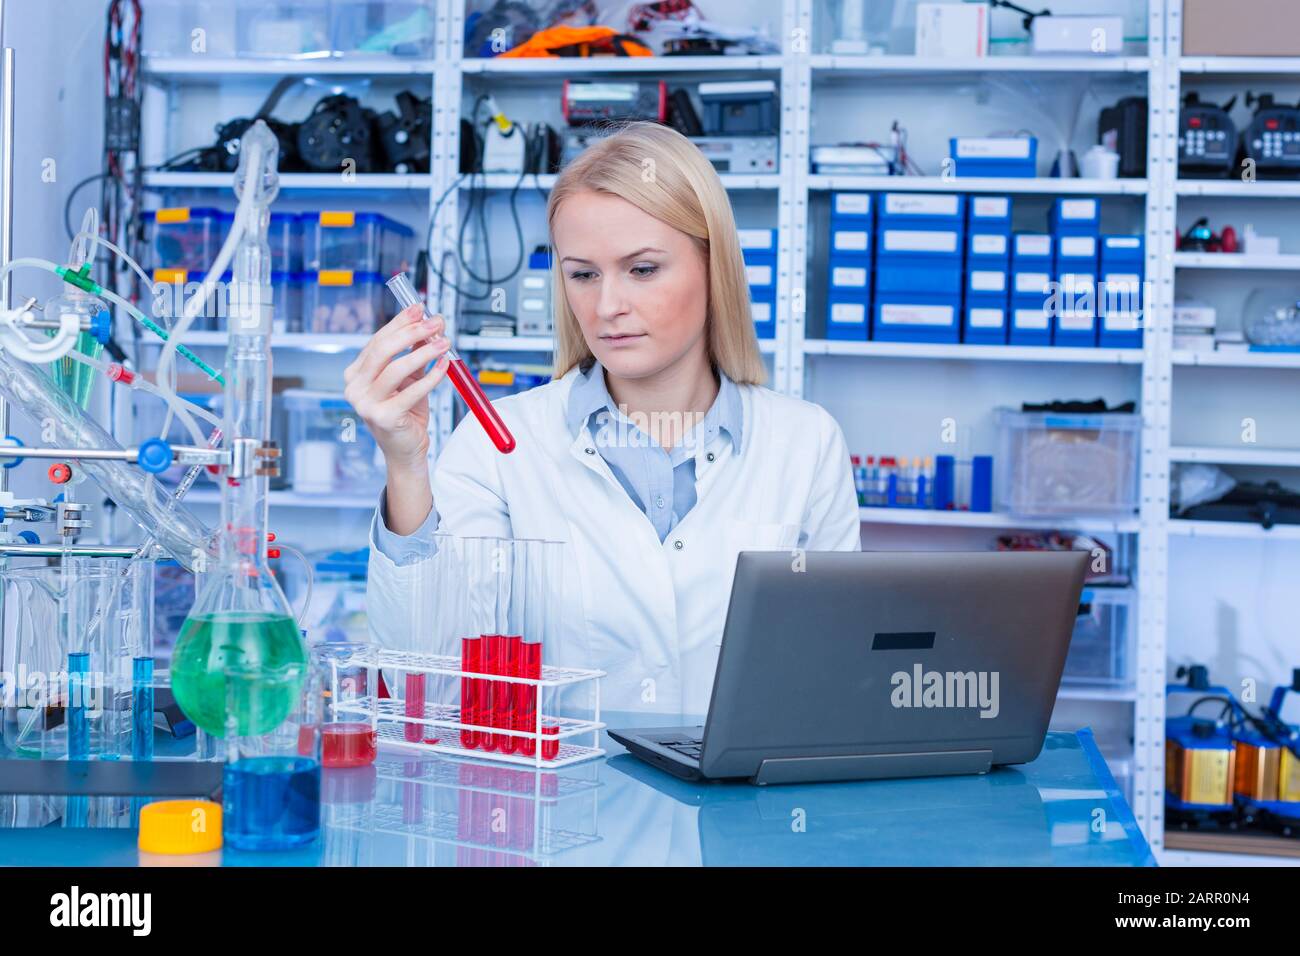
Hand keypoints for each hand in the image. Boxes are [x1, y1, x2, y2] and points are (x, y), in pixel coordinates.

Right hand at [343, 303, 451, 474]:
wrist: (406, 449)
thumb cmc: (406, 413)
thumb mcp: (410, 377)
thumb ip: (415, 352)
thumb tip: (429, 324)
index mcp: (356, 373)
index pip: (378, 339)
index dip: (400, 322)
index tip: (420, 309)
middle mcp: (355, 387)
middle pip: (383, 350)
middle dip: (412, 332)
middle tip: (436, 323)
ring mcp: (365, 403)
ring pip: (396, 368)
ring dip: (424, 352)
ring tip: (444, 343)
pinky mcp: (383, 417)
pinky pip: (412, 390)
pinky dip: (431, 376)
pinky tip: (444, 365)